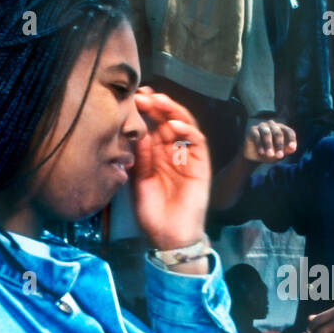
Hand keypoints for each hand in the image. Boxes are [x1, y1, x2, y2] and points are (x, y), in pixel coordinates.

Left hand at [132, 87, 210, 248]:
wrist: (171, 238)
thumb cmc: (153, 214)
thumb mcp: (138, 183)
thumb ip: (140, 158)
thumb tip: (139, 131)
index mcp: (155, 155)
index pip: (152, 126)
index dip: (144, 111)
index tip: (132, 98)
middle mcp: (172, 152)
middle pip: (167, 121)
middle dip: (156, 105)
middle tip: (143, 94)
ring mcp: (188, 158)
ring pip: (184, 126)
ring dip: (173, 111)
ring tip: (159, 101)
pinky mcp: (201, 166)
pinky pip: (198, 142)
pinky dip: (188, 130)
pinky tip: (174, 124)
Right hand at [242, 118, 297, 163]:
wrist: (255, 157)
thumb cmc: (270, 153)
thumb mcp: (279, 154)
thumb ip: (286, 151)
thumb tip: (292, 149)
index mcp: (282, 129)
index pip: (289, 132)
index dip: (291, 139)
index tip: (292, 149)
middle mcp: (273, 125)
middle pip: (278, 133)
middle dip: (279, 145)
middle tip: (280, 156)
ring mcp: (262, 126)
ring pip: (267, 134)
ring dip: (269, 145)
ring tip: (270, 155)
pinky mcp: (253, 130)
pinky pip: (257, 136)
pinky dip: (260, 145)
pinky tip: (261, 153)